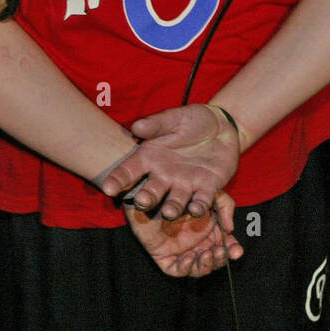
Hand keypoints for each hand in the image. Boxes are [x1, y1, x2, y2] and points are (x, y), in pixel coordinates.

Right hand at [99, 104, 239, 218]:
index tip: (108, 188)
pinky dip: (199, 207)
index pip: (129, 171)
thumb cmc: (191, 120)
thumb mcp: (172, 118)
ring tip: (168, 212)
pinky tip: (196, 209)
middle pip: (151, 192)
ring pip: (175, 201)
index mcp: (149, 157)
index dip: (118, 180)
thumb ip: (155, 124)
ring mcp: (185, 184)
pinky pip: (201, 200)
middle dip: (146, 199)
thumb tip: (136, 127)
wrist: (221, 124)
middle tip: (142, 202)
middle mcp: (164, 175)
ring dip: (171, 208)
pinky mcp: (207, 188)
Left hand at [125, 192, 242, 277]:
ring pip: (198, 267)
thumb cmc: (180, 191)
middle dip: (220, 259)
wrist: (149, 192)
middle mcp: (197, 244)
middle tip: (220, 251)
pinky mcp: (165, 258)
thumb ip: (224, 205)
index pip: (225, 246)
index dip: (232, 250)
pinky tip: (188, 257)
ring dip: (206, 264)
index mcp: (209, 231)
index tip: (236, 249)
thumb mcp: (208, 193)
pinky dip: (185, 267)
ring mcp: (182, 251)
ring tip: (207, 254)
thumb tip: (231, 228)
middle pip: (213, 260)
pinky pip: (177, 270)